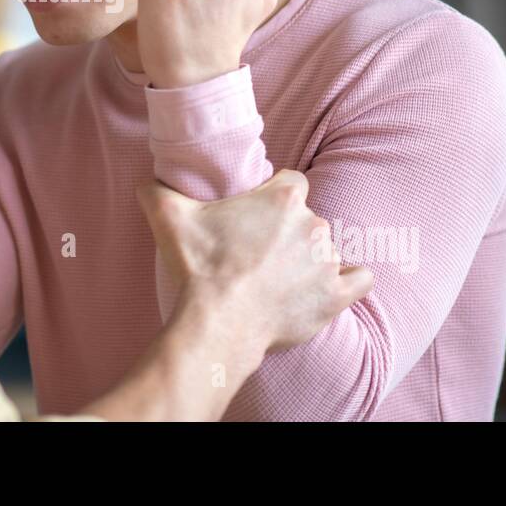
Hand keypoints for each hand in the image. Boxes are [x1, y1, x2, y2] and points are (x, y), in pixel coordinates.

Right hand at [136, 168, 373, 356]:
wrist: (218, 323)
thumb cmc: (198, 269)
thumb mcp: (169, 218)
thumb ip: (157, 191)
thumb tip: (145, 182)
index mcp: (283, 198)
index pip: (292, 182)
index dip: (276, 196)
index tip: (258, 215)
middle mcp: (313, 224)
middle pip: (307, 218)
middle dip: (287, 233)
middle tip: (259, 254)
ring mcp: (327, 261)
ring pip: (326, 250)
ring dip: (308, 260)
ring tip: (279, 279)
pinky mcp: (335, 295)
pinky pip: (360, 280)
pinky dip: (351, 281)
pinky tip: (335, 284)